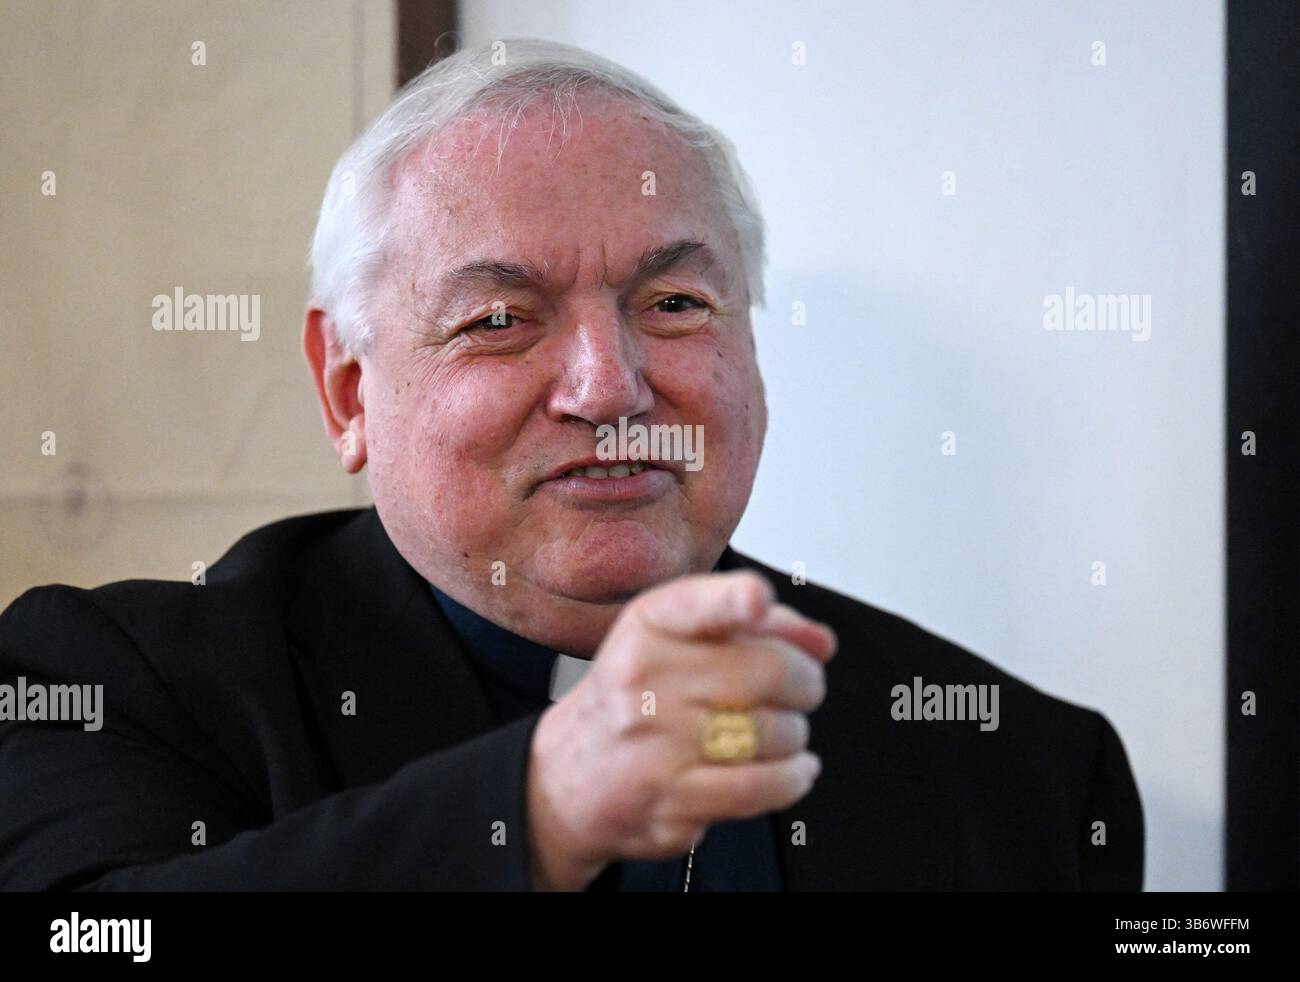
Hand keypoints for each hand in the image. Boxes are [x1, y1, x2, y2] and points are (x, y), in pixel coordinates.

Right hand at [525, 570, 836, 890]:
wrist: (571, 776)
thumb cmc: (637, 700)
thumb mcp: (678, 641)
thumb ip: (756, 627)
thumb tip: (820, 643)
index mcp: (648, 627)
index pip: (695, 604)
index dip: (734, 600)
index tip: (755, 599)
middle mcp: (644, 680)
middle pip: (768, 671)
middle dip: (805, 682)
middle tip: (802, 689)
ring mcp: (654, 744)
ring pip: (773, 732)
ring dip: (795, 735)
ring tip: (778, 732)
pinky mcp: (669, 799)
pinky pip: (760, 787)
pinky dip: (793, 778)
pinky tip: (794, 769)